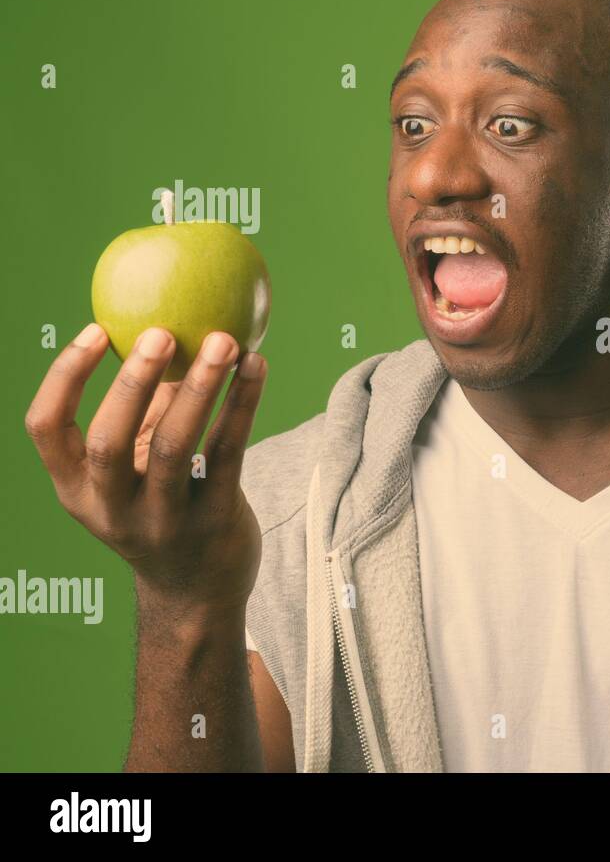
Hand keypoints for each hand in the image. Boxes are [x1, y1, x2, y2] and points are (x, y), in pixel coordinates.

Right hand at [24, 323, 268, 616]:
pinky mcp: (213, 522)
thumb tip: (170, 325)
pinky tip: (257, 366)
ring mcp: (162, 521)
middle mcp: (110, 509)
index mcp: (76, 490)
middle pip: (107, 440)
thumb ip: (144, 410)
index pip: (45, 429)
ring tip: (225, 340)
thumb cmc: (163, 507)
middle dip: (132, 382)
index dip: (64, 377)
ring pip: (173, 447)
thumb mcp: (135, 469)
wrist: (198, 593)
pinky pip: (227, 454)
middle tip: (161, 330)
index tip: (95, 330)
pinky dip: (242, 405)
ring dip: (201, 388)